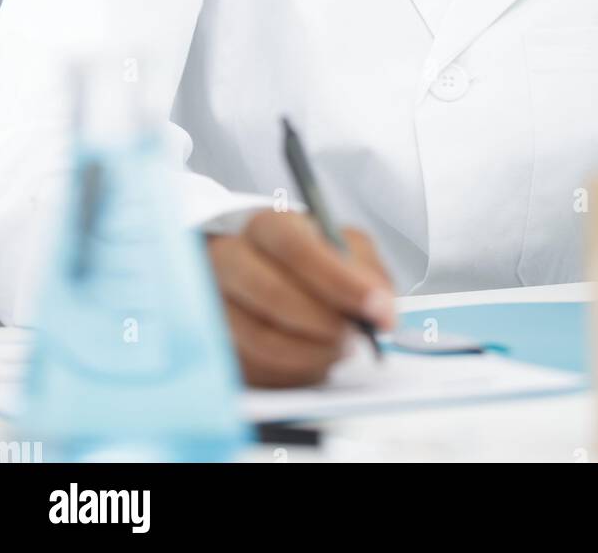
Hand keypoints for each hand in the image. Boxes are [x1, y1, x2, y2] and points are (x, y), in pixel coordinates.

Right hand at [207, 211, 394, 386]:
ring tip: (338, 351)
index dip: (340, 281)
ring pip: (260, 339)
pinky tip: (312, 362)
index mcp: (268, 226)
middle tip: (355, 339)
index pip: (297, 248)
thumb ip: (367, 272)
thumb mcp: (344, 247)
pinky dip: (292, 372)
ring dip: (311, 354)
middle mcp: (231, 258)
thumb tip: (383, 311)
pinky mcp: (214, 341)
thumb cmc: (311, 257)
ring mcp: (214, 302)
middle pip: (273, 294)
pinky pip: (253, 369)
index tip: (377, 309)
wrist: (262, 269)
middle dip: (324, 324)